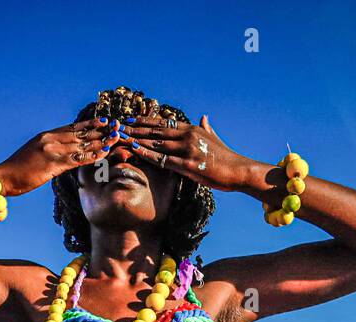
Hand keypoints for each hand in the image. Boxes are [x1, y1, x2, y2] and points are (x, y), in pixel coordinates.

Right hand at [0, 119, 121, 197]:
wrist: (4, 177)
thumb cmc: (18, 169)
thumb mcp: (33, 153)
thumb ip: (48, 149)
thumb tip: (61, 151)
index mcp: (46, 136)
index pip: (72, 128)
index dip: (89, 124)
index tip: (102, 121)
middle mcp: (50, 140)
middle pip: (80, 133)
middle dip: (99, 130)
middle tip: (115, 126)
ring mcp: (52, 151)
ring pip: (82, 144)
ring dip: (100, 141)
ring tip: (115, 137)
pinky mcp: (53, 164)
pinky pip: (78, 159)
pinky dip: (92, 155)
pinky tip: (104, 153)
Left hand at [117, 114, 247, 190]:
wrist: (239, 171)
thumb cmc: (226, 157)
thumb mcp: (215, 138)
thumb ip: (207, 127)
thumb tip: (204, 117)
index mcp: (192, 129)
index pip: (163, 123)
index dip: (145, 121)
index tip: (130, 120)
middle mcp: (188, 135)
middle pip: (155, 130)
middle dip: (134, 129)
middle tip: (117, 127)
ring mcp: (188, 149)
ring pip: (156, 142)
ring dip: (136, 139)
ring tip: (120, 137)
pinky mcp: (188, 164)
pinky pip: (163, 158)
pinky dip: (147, 153)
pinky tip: (134, 150)